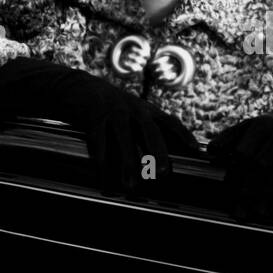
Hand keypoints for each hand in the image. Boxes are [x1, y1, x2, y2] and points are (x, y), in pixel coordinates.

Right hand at [62, 73, 201, 195]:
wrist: (77, 87)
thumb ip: (144, 131)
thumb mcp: (130, 113)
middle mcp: (132, 108)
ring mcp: (113, 110)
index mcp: (145, 109)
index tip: (195, 150)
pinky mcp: (93, 114)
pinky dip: (101, 157)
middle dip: (158, 151)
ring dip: (128, 162)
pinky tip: (102, 172)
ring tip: (131, 185)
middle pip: (149, 130)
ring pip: (124, 137)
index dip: (183, 135)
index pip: (169, 121)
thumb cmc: (108, 108)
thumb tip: (159, 162)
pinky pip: (98, 138)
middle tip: (163, 173)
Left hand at [206, 112, 272, 219]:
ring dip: (267, 195)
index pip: (243, 153)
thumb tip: (211, 151)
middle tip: (240, 210)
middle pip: (260, 165)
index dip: (234, 176)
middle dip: (248, 190)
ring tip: (257, 212)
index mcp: (262, 125)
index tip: (229, 194)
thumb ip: (231, 138)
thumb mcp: (255, 128)